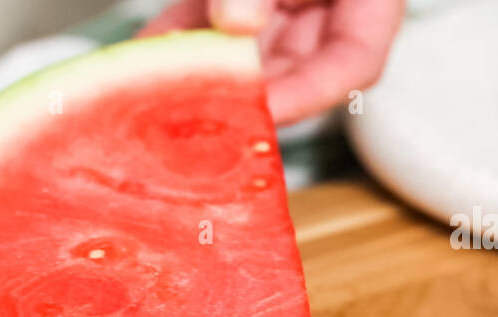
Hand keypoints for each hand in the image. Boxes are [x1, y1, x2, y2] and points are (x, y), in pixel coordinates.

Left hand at [140, 0, 404, 123]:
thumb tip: (237, 25)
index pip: (353, 63)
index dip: (309, 96)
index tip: (260, 111)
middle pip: (293, 67)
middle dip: (243, 91)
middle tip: (197, 113)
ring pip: (245, 50)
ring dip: (203, 73)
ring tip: (161, 96)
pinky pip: (213, 21)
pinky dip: (181, 40)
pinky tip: (144, 60)